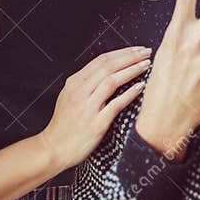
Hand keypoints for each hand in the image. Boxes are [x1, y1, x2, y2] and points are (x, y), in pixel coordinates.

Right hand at [38, 45, 151, 171]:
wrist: (53, 149)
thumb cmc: (64, 125)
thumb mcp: (69, 96)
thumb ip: (85, 83)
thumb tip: (108, 70)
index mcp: (74, 83)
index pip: (101, 60)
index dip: (122, 52)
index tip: (137, 49)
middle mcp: (80, 91)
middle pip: (109, 66)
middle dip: (130, 57)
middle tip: (146, 52)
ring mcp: (87, 107)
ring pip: (112, 81)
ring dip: (132, 70)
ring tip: (146, 65)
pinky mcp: (96, 124)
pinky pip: (116, 105)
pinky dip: (130, 94)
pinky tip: (141, 87)